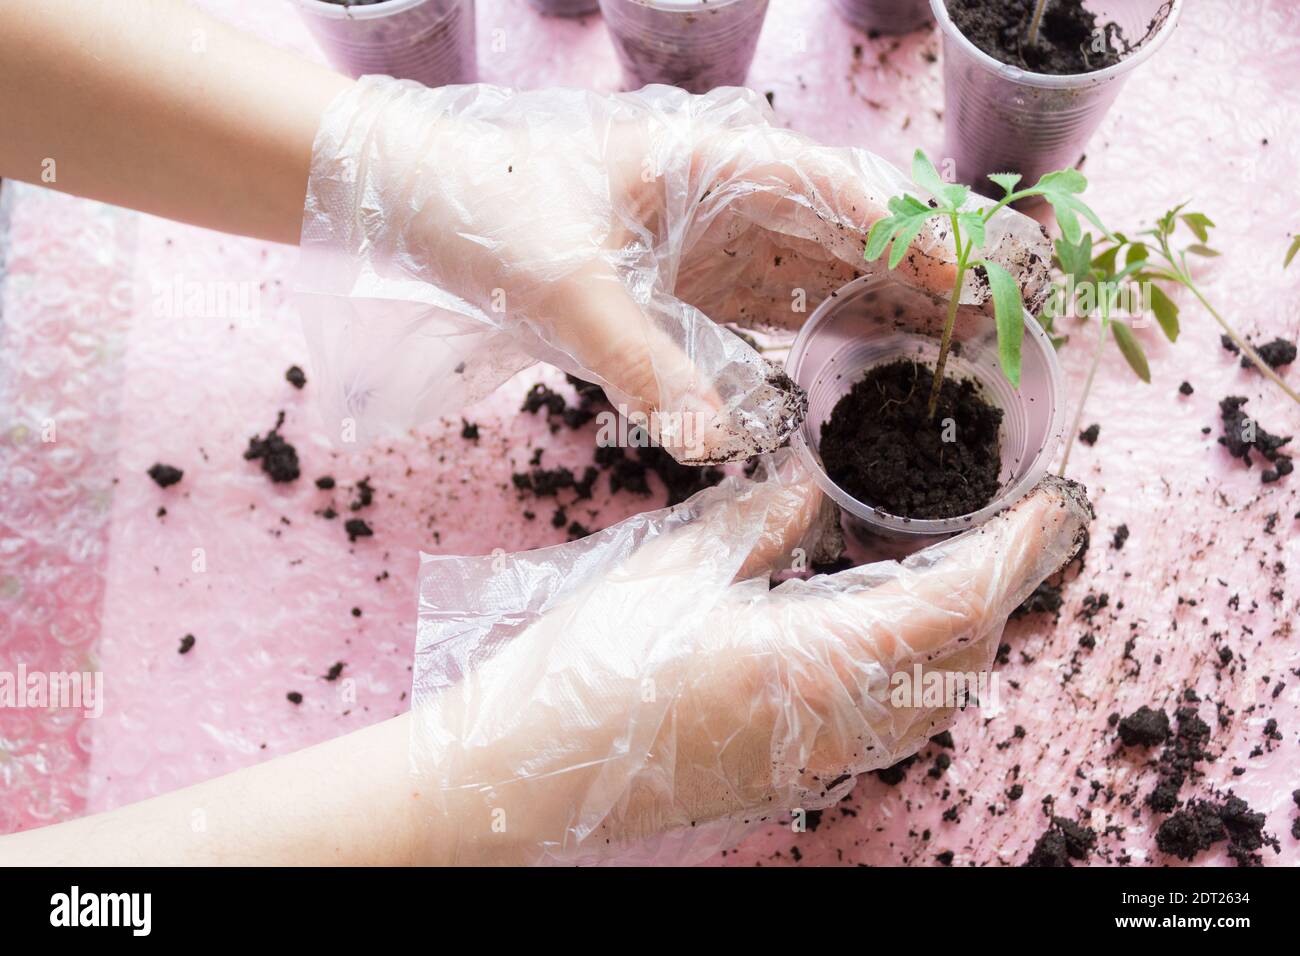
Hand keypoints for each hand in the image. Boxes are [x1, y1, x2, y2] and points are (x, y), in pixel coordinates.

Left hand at [299, 79, 1050, 461]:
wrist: (416, 206)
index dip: (916, 238)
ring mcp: (714, 242)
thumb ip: (641, 364)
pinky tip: (869, 370)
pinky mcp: (693, 286)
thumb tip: (713, 445)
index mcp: (715, 166)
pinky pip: (779, 308)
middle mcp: (729, 198)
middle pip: (850, 233)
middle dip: (924, 277)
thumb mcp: (561, 289)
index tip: (979, 282)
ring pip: (824, 273)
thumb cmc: (487, 213)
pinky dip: (827, 336)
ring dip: (886, 311)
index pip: (840, 194)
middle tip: (998, 331)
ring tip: (957, 360)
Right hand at [412, 453, 1090, 864]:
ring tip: (948, 559)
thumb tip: (814, 484)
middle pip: (964, 654)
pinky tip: (880, 620)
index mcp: (819, 663)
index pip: (959, 602)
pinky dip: (916, 664)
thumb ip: (764, 520)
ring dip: (962, 627)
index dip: (1018, 549)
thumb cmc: (593, 668)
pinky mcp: (797, 773)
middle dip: (1001, 585)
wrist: (531, 770)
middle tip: (1005, 520)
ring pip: (936, 695)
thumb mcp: (679, 568)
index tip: (1054, 503)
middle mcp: (841, 724)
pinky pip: (892, 720)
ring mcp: (823, 759)